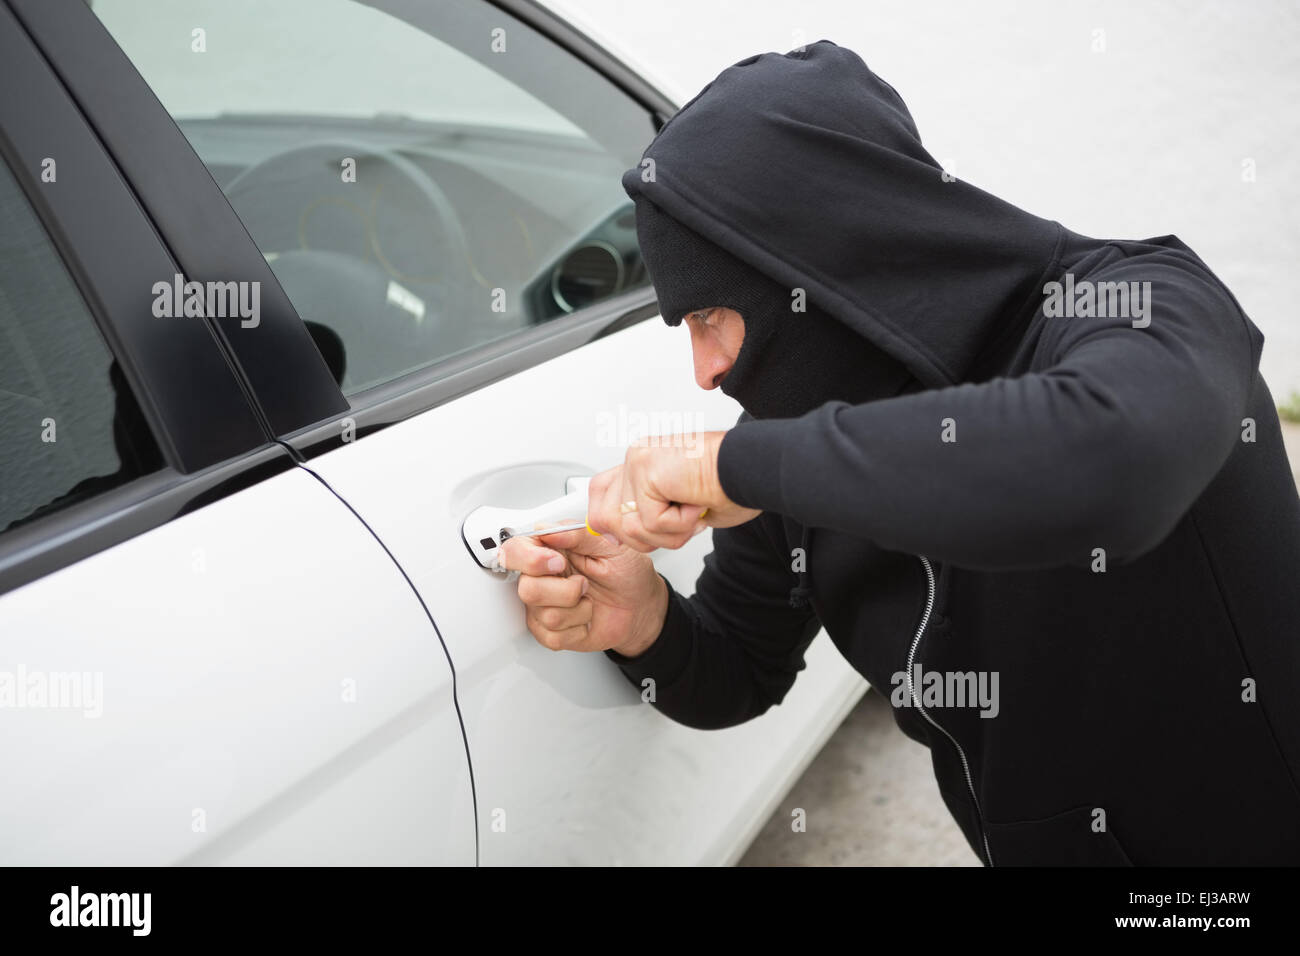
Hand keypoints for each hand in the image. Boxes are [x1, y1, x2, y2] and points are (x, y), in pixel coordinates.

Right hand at [497, 520, 667, 656]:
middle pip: (527, 589)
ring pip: (544, 614)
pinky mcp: (551, 632)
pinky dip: (579, 627)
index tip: (557, 561)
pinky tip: (586, 616)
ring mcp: (544, 607)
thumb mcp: (610, 544)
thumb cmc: (627, 572)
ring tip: (588, 598)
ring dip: (578, 608)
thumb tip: (546, 530)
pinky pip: (554, 636)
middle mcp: (542, 578)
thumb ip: (577, 534)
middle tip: (584, 583)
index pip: (514, 551)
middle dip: (564, 590)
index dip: (529, 559)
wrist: (642, 606)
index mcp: (550, 551)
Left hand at [586, 431, 760, 551]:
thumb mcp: (681, 510)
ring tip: (693, 510)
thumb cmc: (731, 485)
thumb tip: (622, 535)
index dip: (614, 525)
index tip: (638, 535)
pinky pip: (650, 522)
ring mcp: (637, 462)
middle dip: (644, 537)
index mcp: (642, 464)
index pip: (600, 498)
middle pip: (604, 519)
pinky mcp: (646, 470)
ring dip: (668, 533)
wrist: (755, 467)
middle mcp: (636, 459)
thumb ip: (649, 518)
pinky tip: (697, 502)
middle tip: (681, 523)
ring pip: (629, 527)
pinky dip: (679, 524)